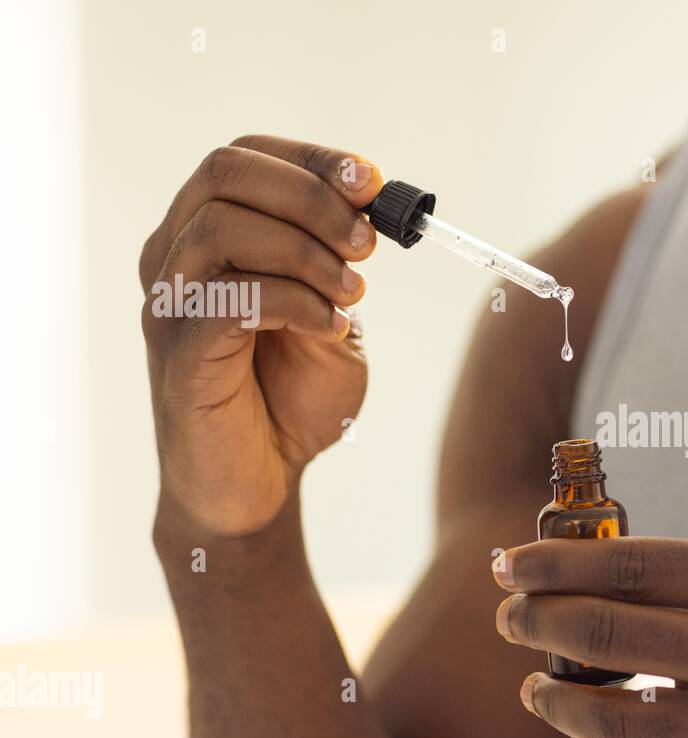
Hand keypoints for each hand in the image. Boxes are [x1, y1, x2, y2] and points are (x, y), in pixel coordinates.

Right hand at [140, 136, 381, 536]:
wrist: (260, 484)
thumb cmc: (291, 400)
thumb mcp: (332, 317)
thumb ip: (340, 263)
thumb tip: (370, 203)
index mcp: (205, 236)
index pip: (245, 158)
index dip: (313, 160)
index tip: (373, 184)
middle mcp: (173, 259)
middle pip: (225, 173)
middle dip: (312, 196)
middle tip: (366, 244)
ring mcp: (169, 305)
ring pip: (223, 228)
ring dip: (307, 252)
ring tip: (353, 294)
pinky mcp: (181, 356)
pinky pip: (232, 300)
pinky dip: (296, 302)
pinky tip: (330, 329)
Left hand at [492, 537, 687, 737]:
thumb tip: (603, 583)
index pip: (629, 562)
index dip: (553, 563)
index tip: (509, 565)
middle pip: (606, 635)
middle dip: (536, 624)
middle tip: (510, 619)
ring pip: (616, 719)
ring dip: (557, 702)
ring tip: (536, 686)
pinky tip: (591, 734)